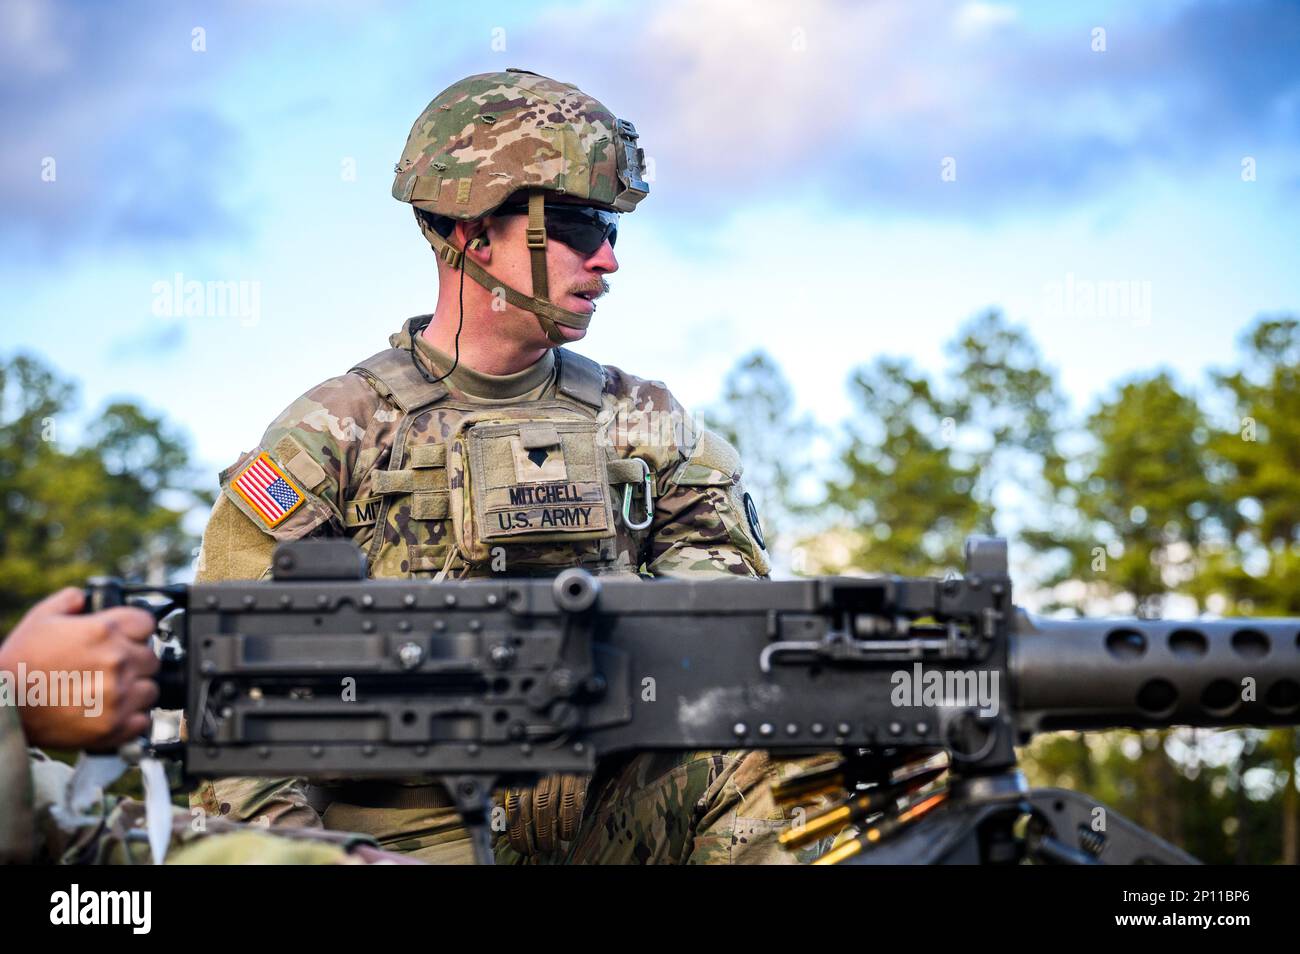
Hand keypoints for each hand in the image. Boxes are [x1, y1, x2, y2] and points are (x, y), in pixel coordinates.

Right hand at [0, 588, 158, 748]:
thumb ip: (70, 600)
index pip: (147, 623)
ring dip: (135, 689)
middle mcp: (117, 661)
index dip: (136, 630)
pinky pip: (143, 720)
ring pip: (150, 689)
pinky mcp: (114, 726)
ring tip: (110, 692)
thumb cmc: (20, 662)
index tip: (128, 638)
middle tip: (112, 668)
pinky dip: (131, 718)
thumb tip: (85, 597)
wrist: (4, 706)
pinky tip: (112, 712)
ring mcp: (118, 695)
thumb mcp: (41, 618)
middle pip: (151, 657)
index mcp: (105, 631)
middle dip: (135, 661)